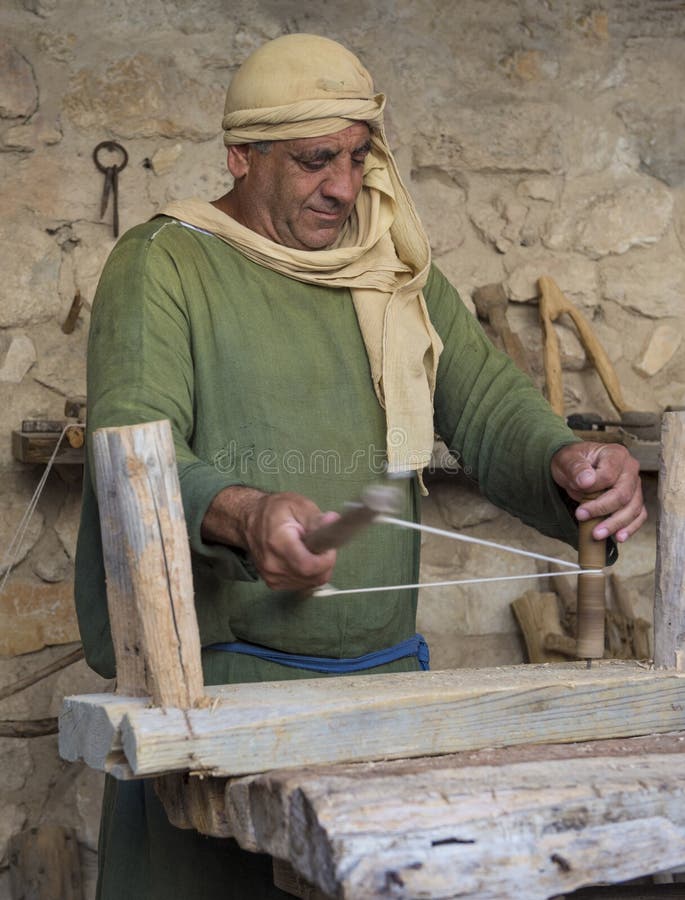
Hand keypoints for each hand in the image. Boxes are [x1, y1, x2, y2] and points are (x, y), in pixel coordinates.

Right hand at [202, 486, 337, 589]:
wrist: (249, 521)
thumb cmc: (274, 511)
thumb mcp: (298, 505)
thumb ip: (316, 517)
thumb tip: (332, 522)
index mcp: (278, 543)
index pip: (308, 566)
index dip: (326, 560)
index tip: (329, 548)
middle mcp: (273, 564)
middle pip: (312, 577)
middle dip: (325, 563)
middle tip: (322, 546)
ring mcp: (272, 576)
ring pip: (310, 583)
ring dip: (318, 569)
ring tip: (310, 550)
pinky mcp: (273, 583)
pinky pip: (302, 584)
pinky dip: (309, 574)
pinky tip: (303, 558)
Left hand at [550, 442, 645, 542]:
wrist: (575, 469)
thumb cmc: (572, 462)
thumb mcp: (566, 460)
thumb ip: (576, 468)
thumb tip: (588, 481)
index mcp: (615, 454)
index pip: (608, 475)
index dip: (593, 489)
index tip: (577, 494)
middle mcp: (630, 468)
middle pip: (623, 494)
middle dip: (603, 510)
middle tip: (581, 517)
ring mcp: (634, 485)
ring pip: (633, 507)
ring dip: (616, 523)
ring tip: (598, 534)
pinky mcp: (634, 499)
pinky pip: (639, 515)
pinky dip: (630, 527)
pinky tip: (618, 537)